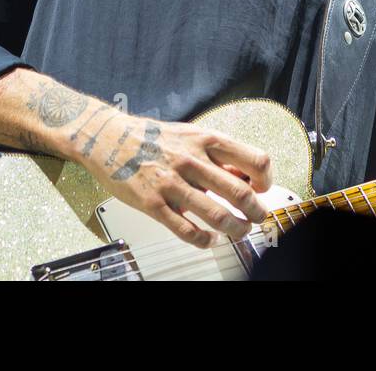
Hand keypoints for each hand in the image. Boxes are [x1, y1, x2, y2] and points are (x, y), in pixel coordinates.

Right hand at [77, 110, 272, 249]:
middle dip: (255, 212)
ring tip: (239, 232)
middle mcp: (192, 161)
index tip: (263, 189)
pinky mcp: (153, 204)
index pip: (253, 160)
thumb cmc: (154, 137)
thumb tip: (246, 175)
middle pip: (239, 192)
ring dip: (235, 229)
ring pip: (216, 215)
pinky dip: (204, 240)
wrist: (109, 138)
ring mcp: (172, 184)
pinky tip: (210, 240)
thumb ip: (218, 155)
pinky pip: (185, 230)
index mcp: (206, 141)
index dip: (266, 179)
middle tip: (258, 218)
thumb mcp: (192, 135)